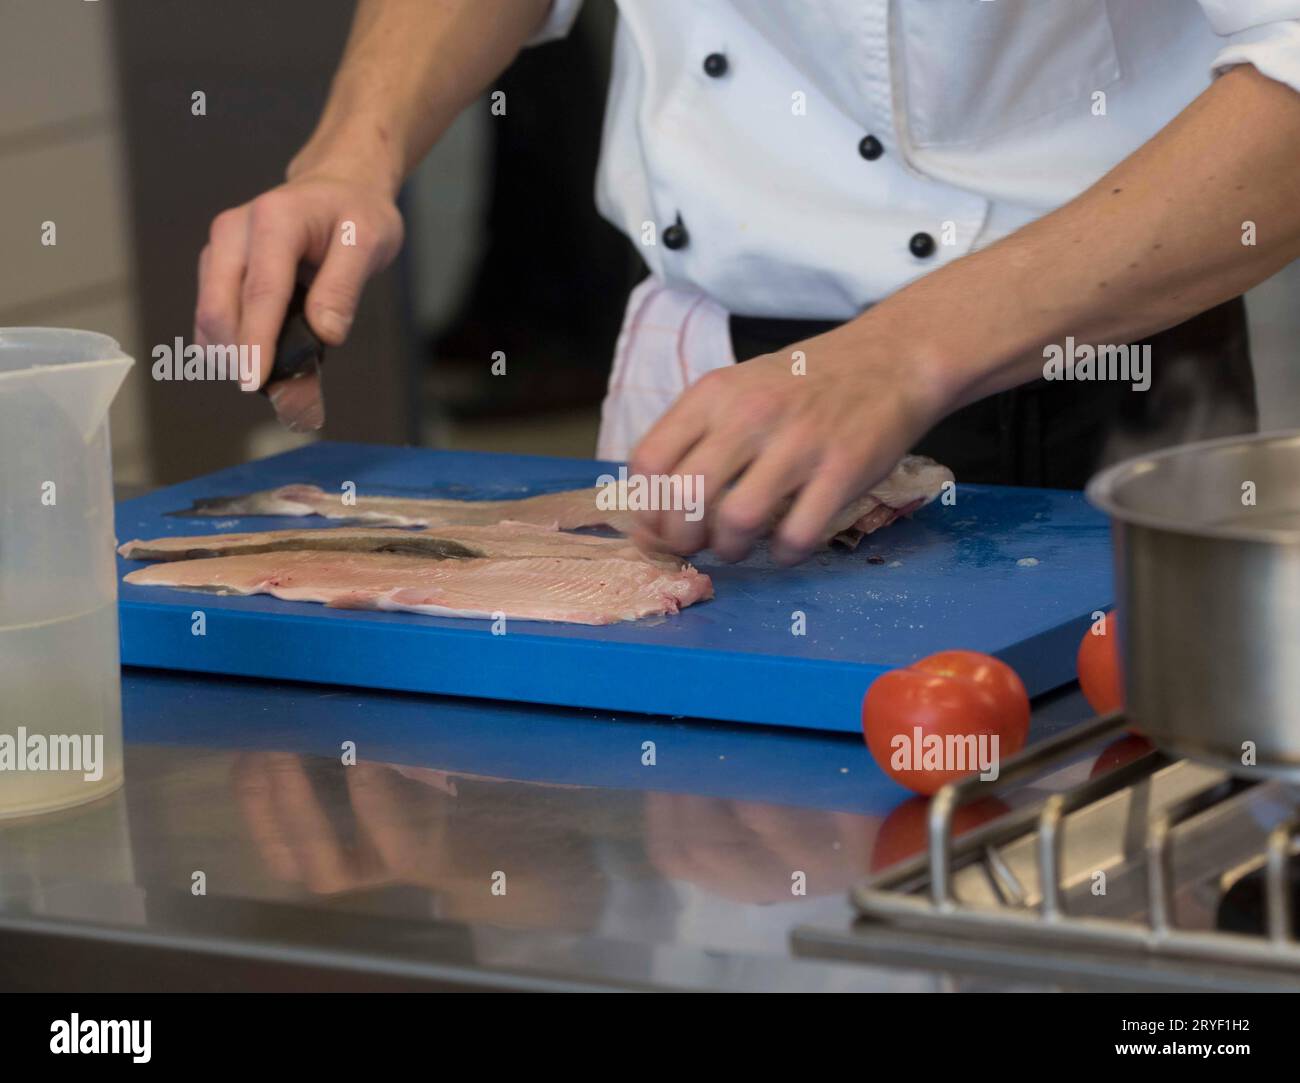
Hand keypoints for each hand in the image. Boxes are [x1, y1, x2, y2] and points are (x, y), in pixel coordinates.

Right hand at [194, 170, 403, 429]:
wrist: (339, 187)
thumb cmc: (356, 213)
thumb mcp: (369, 241)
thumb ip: (344, 286)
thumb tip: (324, 334)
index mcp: (275, 220)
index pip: (261, 291)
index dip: (256, 342)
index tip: (253, 382)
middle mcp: (235, 231)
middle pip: (221, 307)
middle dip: (242, 356)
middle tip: (281, 397)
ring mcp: (221, 249)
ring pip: (211, 316)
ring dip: (236, 354)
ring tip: (280, 381)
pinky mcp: (217, 267)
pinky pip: (214, 316)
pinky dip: (233, 344)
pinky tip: (262, 360)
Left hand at [629, 332, 948, 563]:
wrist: (889, 358)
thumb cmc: (803, 385)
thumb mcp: (737, 391)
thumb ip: (695, 443)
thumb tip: (654, 520)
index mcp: (714, 394)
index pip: (649, 461)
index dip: (647, 508)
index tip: (663, 524)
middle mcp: (750, 414)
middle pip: (686, 497)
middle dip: (682, 538)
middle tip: (698, 543)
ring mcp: (799, 442)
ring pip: (738, 520)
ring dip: (730, 549)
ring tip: (739, 545)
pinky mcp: (843, 469)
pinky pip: (797, 534)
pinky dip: (784, 553)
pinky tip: (785, 545)